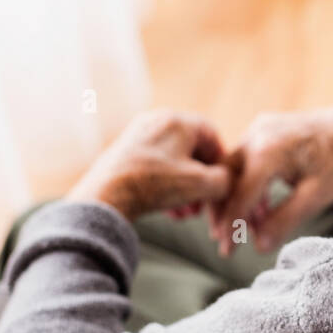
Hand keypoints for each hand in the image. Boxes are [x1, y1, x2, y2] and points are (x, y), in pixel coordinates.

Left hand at [67, 110, 231, 221]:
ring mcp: (137, 136)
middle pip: (191, 150)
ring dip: (184, 187)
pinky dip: (165, 185)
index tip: (222, 183)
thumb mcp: (202, 184)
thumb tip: (226, 180)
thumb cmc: (155, 185)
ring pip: (172, 161)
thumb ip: (224, 180)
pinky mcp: (123, 153)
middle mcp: (156, 121)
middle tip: (203, 203)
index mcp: (177, 120)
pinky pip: (154, 166)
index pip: (211, 134)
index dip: (221, 161)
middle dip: (201, 180)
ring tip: (185, 212)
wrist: (106, 196)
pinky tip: (167, 210)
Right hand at [209, 102, 332, 254]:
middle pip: (225, 180)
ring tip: (248, 227)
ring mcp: (258, 129)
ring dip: (235, 198)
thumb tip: (258, 246)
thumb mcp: (316, 196)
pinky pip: (244, 159)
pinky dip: (246, 183)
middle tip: (226, 241)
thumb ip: (285, 220)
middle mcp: (256, 136)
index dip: (231, 227)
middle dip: (223, 212)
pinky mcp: (263, 129)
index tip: (227, 252)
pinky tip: (259, 206)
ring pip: (232, 169)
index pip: (239, 197)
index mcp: (267, 153)